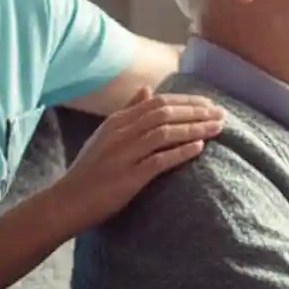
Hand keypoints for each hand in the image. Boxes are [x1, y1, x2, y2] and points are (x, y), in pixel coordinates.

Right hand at [52, 87, 223, 229]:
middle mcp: (121, 132)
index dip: (186, 100)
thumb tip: (147, 87)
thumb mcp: (105, 134)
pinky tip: (199, 148)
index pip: (158, 102)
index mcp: (117, 121)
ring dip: (194, 128)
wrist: (67, 201)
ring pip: (165, 132)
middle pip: (165, 113)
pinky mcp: (129, 177)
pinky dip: (181, 152)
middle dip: (196, 111)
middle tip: (221, 113)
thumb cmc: (89, 170)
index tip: (209, 103)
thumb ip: (127, 111)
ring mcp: (124, 154)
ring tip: (217, 128)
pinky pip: (159, 160)